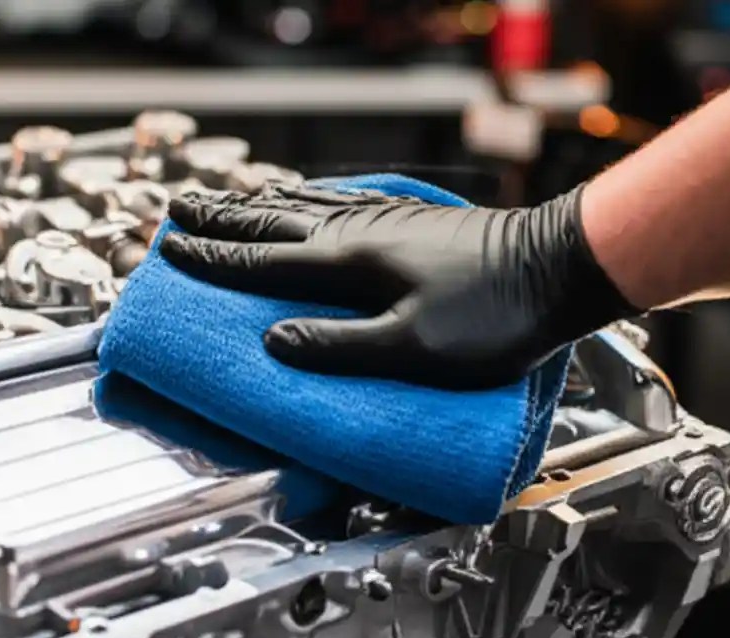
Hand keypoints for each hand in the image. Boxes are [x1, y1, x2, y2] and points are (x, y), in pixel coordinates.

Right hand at [162, 184, 639, 389]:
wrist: (559, 267)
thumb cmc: (494, 317)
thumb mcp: (413, 348)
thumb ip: (339, 346)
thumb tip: (272, 342)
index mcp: (348, 265)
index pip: (262, 261)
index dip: (213, 260)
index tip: (170, 252)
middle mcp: (357, 233)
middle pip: (272, 221)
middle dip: (220, 219)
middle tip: (176, 212)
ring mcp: (383, 221)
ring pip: (300, 206)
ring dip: (254, 205)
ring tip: (223, 202)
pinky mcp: (407, 221)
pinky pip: (335, 203)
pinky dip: (303, 198)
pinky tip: (303, 198)